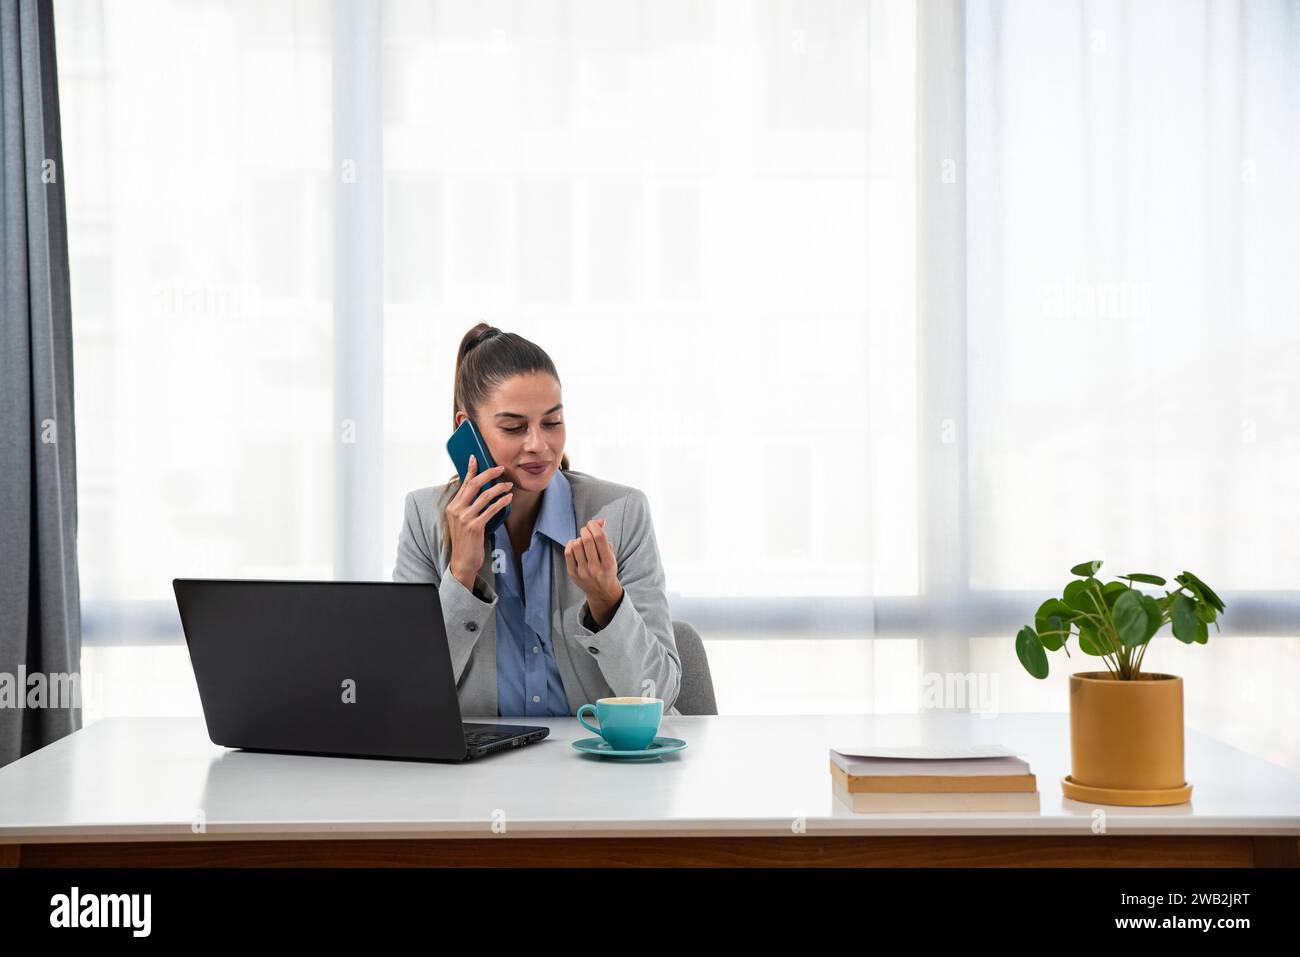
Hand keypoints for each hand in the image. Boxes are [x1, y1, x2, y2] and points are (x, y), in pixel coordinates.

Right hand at [445, 454, 512, 590]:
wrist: (463, 561)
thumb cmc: (466, 541)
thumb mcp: (463, 520)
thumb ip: (468, 506)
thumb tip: (481, 490)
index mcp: (452, 506)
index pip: (463, 483)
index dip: (470, 469)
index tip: (476, 457)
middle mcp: (456, 510)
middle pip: (474, 484)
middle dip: (489, 473)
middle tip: (500, 469)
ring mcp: (465, 518)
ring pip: (485, 496)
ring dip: (499, 488)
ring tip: (509, 485)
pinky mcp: (475, 527)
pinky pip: (491, 509)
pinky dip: (501, 502)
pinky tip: (508, 498)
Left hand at [564, 518, 622, 628]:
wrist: (601, 591)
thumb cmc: (606, 568)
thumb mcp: (611, 554)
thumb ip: (605, 537)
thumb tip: (599, 521)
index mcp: (608, 563)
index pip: (599, 538)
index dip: (594, 526)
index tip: (592, 524)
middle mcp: (595, 568)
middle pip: (586, 540)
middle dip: (585, 530)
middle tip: (586, 529)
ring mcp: (583, 572)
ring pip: (576, 545)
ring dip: (579, 538)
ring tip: (583, 540)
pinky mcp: (573, 573)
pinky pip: (568, 552)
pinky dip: (571, 544)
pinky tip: (575, 545)